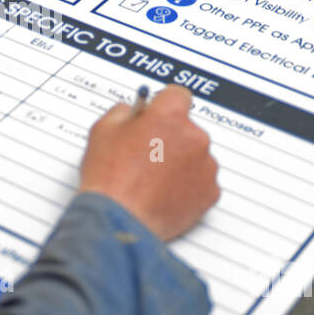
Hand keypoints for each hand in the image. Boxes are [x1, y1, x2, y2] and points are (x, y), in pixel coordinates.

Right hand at [78, 84, 220, 241]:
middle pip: (187, 128)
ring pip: (196, 155)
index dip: (163, 105)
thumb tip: (132, 112)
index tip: (157, 116)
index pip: (178, 95)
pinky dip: (188, 186)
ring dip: (181, 162)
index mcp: (170, 115)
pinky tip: (164, 193)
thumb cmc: (110, 178)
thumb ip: (123, 112)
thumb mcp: (103, 130)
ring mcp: (206, 166)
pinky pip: (202, 182)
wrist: (119, 219)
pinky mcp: (210, 192)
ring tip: (153, 179)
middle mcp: (194, 137)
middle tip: (147, 155)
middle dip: (170, 138)